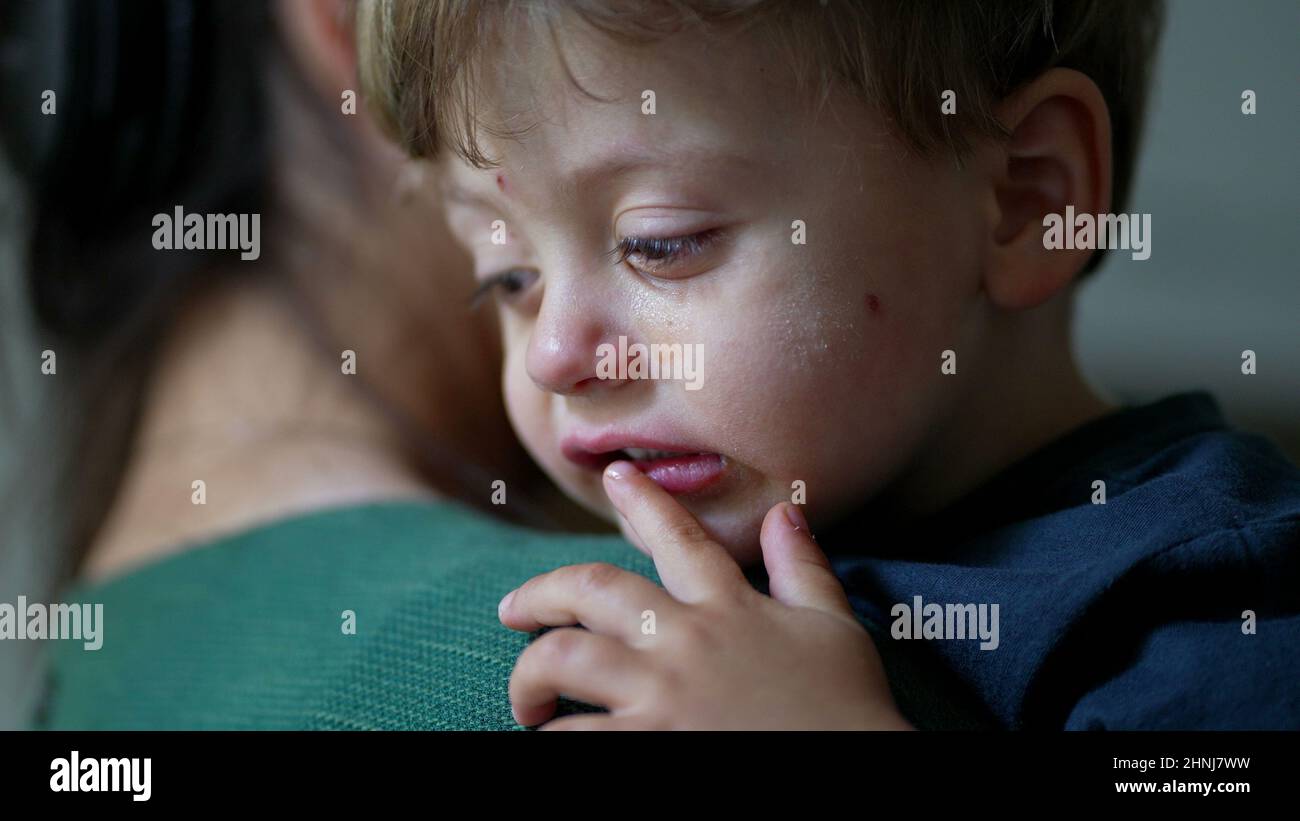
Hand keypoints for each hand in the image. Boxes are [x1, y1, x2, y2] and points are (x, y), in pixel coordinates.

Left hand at [497, 460, 912, 729]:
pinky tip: (553, 741)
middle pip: (589, 589)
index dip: (642, 500)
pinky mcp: (649, 747)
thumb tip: (787, 511)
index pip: (679, 537)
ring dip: (529, 677)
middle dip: (538, 594)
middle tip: (510, 611)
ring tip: (527, 702)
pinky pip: (575, 736)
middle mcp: (687, 640)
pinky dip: (554, 739)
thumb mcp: (835, 629)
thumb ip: (805, 567)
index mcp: (730, 606)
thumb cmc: (847, 710)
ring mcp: (663, 695)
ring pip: (563, 658)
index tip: (612, 474)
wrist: (856, 777)